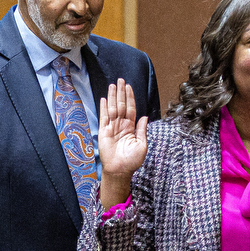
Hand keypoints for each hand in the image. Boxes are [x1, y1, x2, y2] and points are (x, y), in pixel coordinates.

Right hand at [98, 79, 147, 208]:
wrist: (120, 170)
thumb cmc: (132, 161)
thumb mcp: (142, 145)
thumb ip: (142, 130)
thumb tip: (145, 117)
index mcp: (131, 127)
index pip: (130, 109)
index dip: (130, 98)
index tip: (129, 87)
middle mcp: (121, 125)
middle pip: (121, 105)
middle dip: (121, 92)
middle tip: (121, 80)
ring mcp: (112, 128)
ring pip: (113, 108)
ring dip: (113, 96)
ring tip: (113, 85)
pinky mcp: (104, 132)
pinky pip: (104, 117)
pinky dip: (104, 107)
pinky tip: (104, 98)